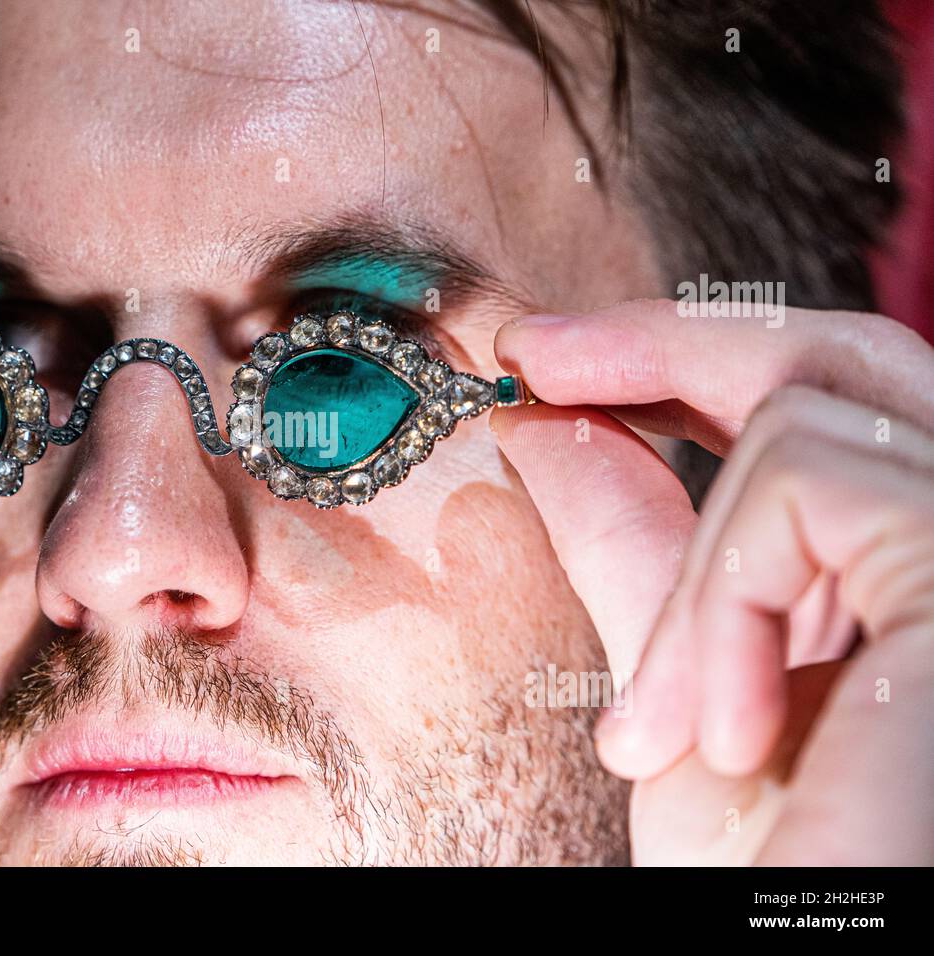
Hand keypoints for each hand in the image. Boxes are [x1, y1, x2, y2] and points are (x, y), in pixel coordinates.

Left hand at [490, 300, 933, 863]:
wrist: (810, 942)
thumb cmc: (774, 862)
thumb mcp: (680, 675)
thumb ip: (635, 541)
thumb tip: (551, 421)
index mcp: (910, 563)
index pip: (824, 395)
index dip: (683, 349)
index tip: (541, 355)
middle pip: (841, 359)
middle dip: (666, 339)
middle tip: (530, 358)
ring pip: (800, 426)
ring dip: (692, 585)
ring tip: (664, 727)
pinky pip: (803, 490)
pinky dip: (722, 607)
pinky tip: (723, 729)